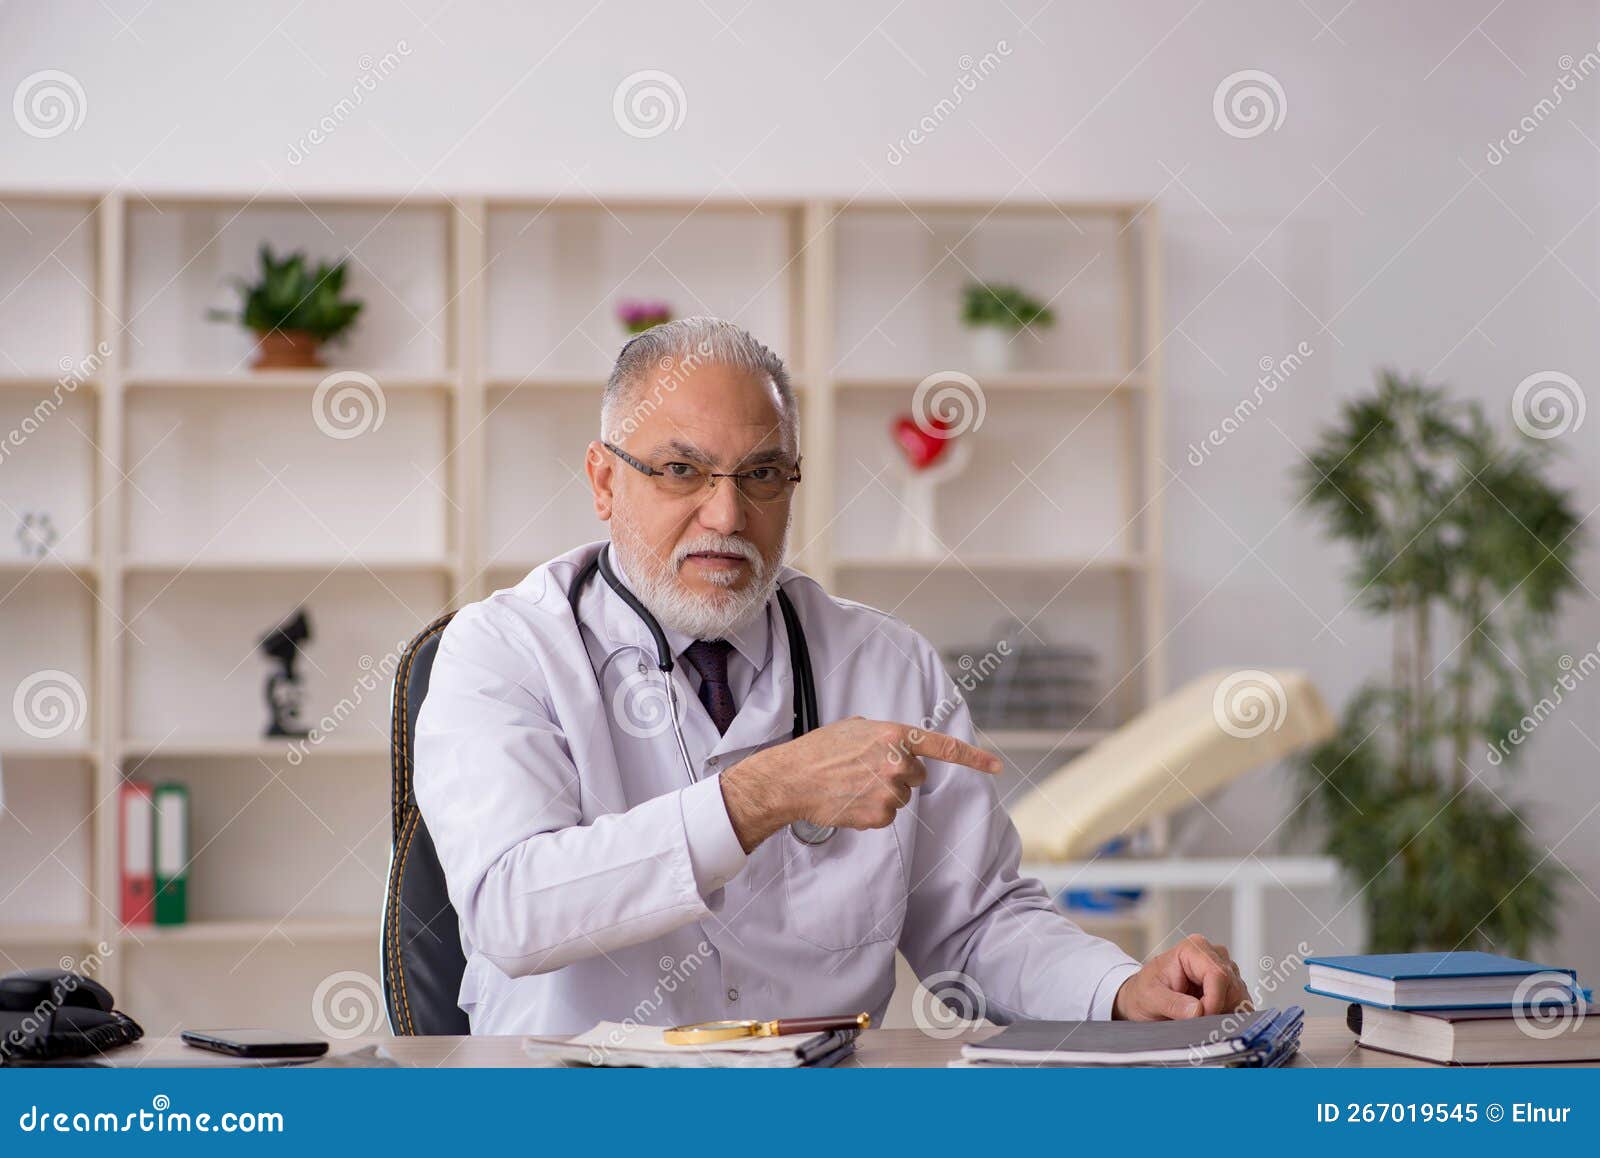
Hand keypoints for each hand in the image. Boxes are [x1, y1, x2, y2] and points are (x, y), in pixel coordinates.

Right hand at [719, 716, 1002, 851]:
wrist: (793, 779)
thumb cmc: (820, 750)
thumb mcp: (856, 728)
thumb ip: (886, 736)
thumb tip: (901, 747)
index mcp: (895, 736)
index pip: (944, 747)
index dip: (974, 757)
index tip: (997, 766)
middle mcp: (899, 764)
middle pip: (917, 775)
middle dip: (898, 774)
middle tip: (865, 770)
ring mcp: (890, 792)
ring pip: (901, 797)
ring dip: (883, 793)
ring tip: (852, 784)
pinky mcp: (880, 816)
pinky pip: (887, 816)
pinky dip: (872, 811)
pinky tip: (850, 800)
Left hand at [1111, 934, 1251, 1019]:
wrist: (1141, 999)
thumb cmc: (1144, 993)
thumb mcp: (1150, 998)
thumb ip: (1173, 1004)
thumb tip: (1198, 1011)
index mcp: (1193, 949)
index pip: (1218, 975)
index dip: (1214, 1001)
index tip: (1202, 1018)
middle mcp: (1213, 955)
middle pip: (1233, 987)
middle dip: (1219, 1011)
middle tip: (1198, 1024)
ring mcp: (1225, 971)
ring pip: (1240, 998)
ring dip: (1224, 1015)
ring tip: (1200, 1022)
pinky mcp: (1230, 987)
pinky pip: (1241, 1006)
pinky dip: (1228, 1018)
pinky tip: (1209, 1022)